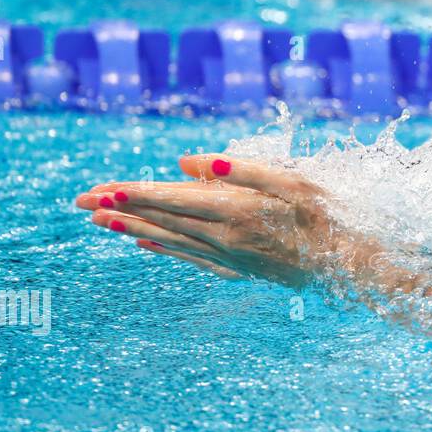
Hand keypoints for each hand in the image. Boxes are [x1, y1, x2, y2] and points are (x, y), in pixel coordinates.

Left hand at [76, 154, 343, 286]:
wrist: (349, 265)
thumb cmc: (327, 215)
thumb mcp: (292, 179)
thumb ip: (240, 168)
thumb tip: (186, 161)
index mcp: (234, 210)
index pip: (171, 198)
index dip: (134, 193)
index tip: (100, 190)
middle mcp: (224, 237)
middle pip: (163, 220)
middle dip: (121, 210)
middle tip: (82, 204)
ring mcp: (230, 257)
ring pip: (171, 241)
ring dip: (134, 230)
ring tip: (102, 223)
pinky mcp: (239, 270)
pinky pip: (191, 259)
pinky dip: (164, 250)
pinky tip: (147, 246)